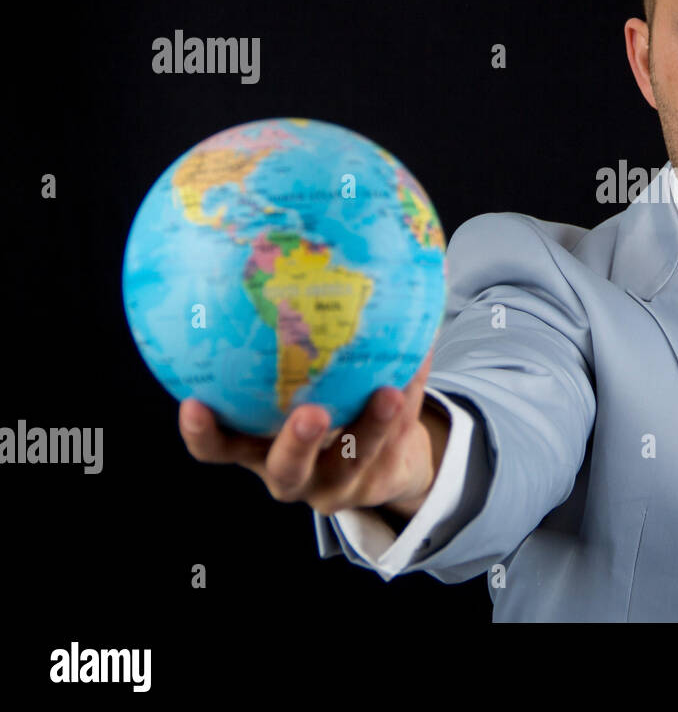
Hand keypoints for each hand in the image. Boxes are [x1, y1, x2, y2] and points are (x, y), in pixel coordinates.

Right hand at [178, 342, 448, 517]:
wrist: (377, 463)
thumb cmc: (320, 408)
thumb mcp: (296, 384)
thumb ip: (284, 338)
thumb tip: (288, 256)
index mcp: (258, 447)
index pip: (220, 446)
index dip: (203, 432)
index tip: (194, 404)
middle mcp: (293, 471)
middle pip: (286, 468)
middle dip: (296, 444)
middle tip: (311, 415)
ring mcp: (338, 482)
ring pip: (353, 458)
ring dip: (370, 427)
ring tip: (387, 396)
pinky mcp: (379, 480)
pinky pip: (397, 435)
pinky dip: (409, 397)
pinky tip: (421, 359)